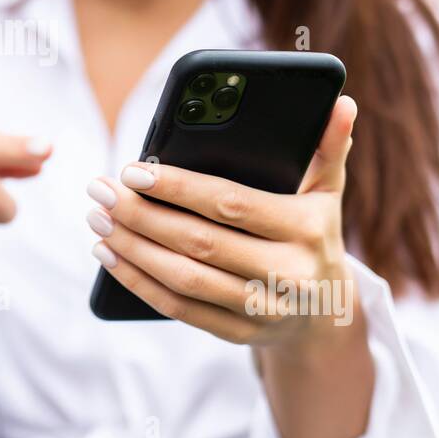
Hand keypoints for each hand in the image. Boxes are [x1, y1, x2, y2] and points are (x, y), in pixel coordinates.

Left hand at [86, 95, 360, 353]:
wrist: (328, 311)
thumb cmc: (314, 232)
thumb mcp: (327, 191)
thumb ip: (329, 147)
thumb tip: (341, 103)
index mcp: (306, 230)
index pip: (230, 204)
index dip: (178, 187)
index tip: (133, 170)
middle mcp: (287, 274)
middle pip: (198, 243)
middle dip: (141, 215)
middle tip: (100, 190)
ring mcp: (263, 310)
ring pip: (183, 279)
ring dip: (131, 249)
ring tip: (97, 220)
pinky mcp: (239, 334)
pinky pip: (179, 309)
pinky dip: (138, 282)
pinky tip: (109, 257)